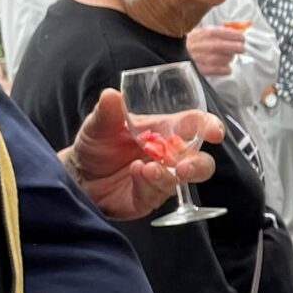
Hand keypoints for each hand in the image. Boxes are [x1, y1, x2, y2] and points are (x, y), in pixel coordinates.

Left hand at [65, 88, 220, 220]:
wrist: (78, 174)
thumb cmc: (95, 144)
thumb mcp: (98, 124)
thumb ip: (108, 111)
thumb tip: (112, 94)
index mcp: (164, 131)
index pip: (195, 126)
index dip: (209, 127)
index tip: (214, 132)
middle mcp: (168, 155)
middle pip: (200, 161)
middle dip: (198, 164)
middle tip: (184, 166)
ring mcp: (161, 178)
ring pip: (183, 181)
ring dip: (169, 176)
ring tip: (149, 169)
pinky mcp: (150, 197)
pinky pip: (158, 194)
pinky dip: (149, 184)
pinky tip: (136, 174)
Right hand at [185, 23, 247, 77]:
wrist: (173, 55)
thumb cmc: (191, 43)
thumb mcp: (200, 32)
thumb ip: (217, 31)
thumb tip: (238, 29)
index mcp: (197, 34)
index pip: (215, 32)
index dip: (231, 34)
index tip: (241, 37)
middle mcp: (196, 46)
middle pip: (217, 46)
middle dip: (233, 47)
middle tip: (242, 48)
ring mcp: (195, 58)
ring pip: (216, 59)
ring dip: (228, 58)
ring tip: (232, 57)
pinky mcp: (196, 70)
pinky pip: (212, 71)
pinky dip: (223, 69)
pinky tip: (227, 68)